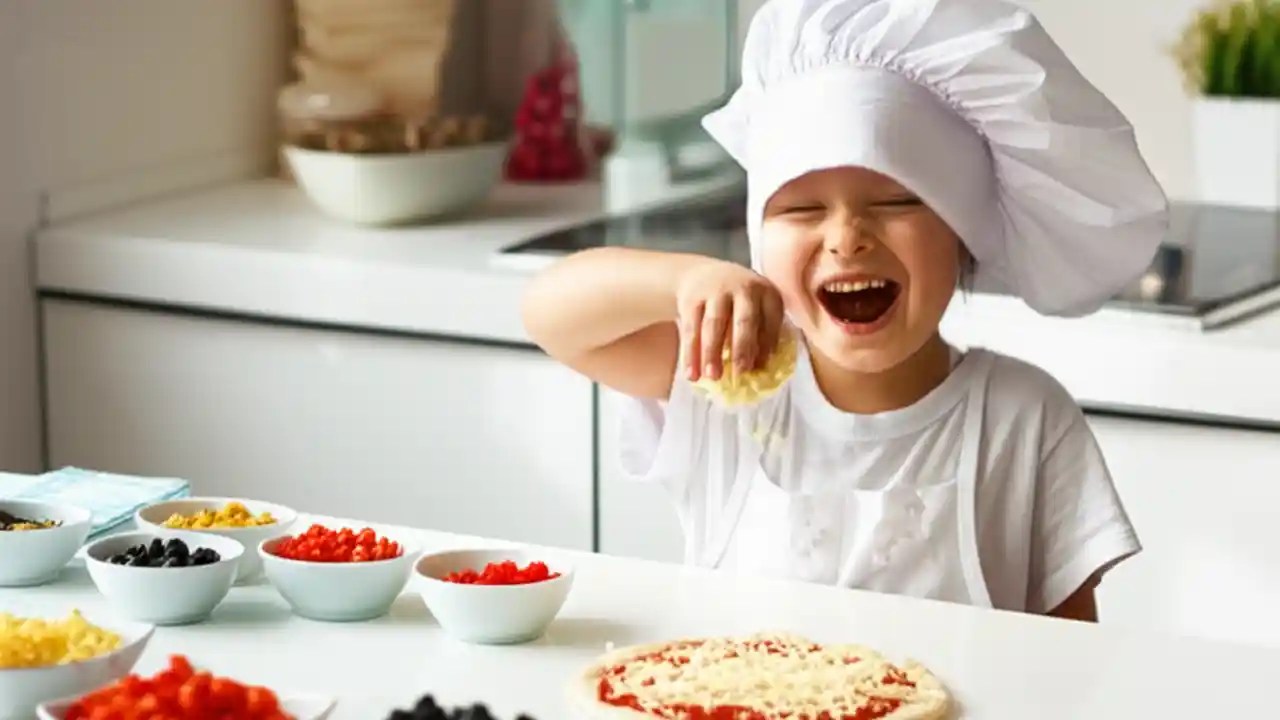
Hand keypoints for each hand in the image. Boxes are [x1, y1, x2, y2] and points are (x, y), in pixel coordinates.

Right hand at [675, 260, 784, 381]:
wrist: (703, 275)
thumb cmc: (737, 303)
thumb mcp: (756, 309)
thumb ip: (761, 333)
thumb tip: (759, 369)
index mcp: (766, 292)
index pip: (771, 320)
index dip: (768, 344)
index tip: (762, 367)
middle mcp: (743, 288)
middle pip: (743, 321)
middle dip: (742, 348)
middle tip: (740, 373)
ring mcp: (715, 291)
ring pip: (713, 325)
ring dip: (712, 353)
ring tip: (712, 377)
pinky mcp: (692, 298)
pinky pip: (691, 329)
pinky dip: (690, 354)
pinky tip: (691, 373)